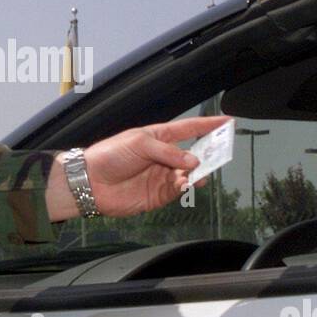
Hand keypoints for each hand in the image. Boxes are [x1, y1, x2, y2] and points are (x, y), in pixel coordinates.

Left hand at [46, 116, 232, 220]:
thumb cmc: (110, 155)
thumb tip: (193, 161)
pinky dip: (184, 187)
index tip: (227, 122)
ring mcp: (162, 176)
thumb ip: (169, 152)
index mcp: (159, 137)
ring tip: (198, 174)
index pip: (189, 129)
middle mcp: (163, 157)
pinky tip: (184, 184)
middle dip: (208, 154)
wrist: (90, 181)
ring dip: (196, 174)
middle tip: (220, 154)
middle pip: (194, 154)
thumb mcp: (140, 143)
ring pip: (189, 175)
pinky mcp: (158, 195)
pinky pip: (178, 191)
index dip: (208, 125)